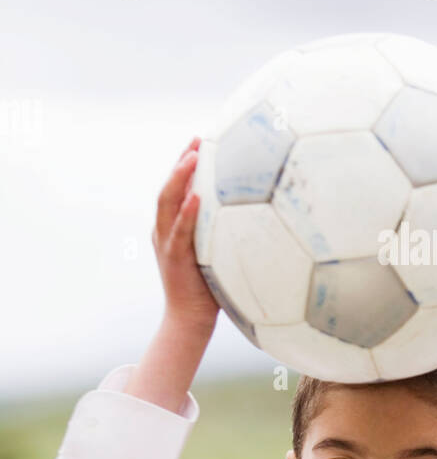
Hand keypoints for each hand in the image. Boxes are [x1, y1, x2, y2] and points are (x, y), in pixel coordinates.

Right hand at [152, 137, 218, 328]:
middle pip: (168, 188)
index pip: (175, 189)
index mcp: (171, 227)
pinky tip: (198, 196)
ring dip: (179, 178)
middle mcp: (164, 230)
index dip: (184, 164)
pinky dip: (187, 212)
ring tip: (193, 156)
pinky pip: (180, 231)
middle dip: (181, 162)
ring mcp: (166, 242)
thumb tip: (251, 211)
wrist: (190, 319)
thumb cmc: (208, 287)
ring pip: (167, 202)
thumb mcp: (215, 252)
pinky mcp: (173, 257)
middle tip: (197, 139)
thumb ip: (222, 231)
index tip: (199, 141)